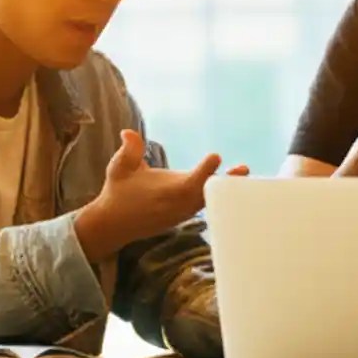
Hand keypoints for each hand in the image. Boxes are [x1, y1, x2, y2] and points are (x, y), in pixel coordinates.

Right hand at [75, 130, 247, 261]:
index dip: (203, 171)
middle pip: (207, 193)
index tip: (215, 156)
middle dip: (226, 182)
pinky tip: (234, 185)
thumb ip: (129, 151)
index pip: (189, 182)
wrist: (114, 224)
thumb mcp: (119, 169)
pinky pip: (207, 205)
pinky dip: (220, 196)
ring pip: (210, 200)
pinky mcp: (186, 215)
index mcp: (166, 192)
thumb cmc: (117, 192)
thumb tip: (128, 132)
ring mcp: (184, 212)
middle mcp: (178, 204)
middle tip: (244, 168)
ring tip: (243, 172)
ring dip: (227, 188)